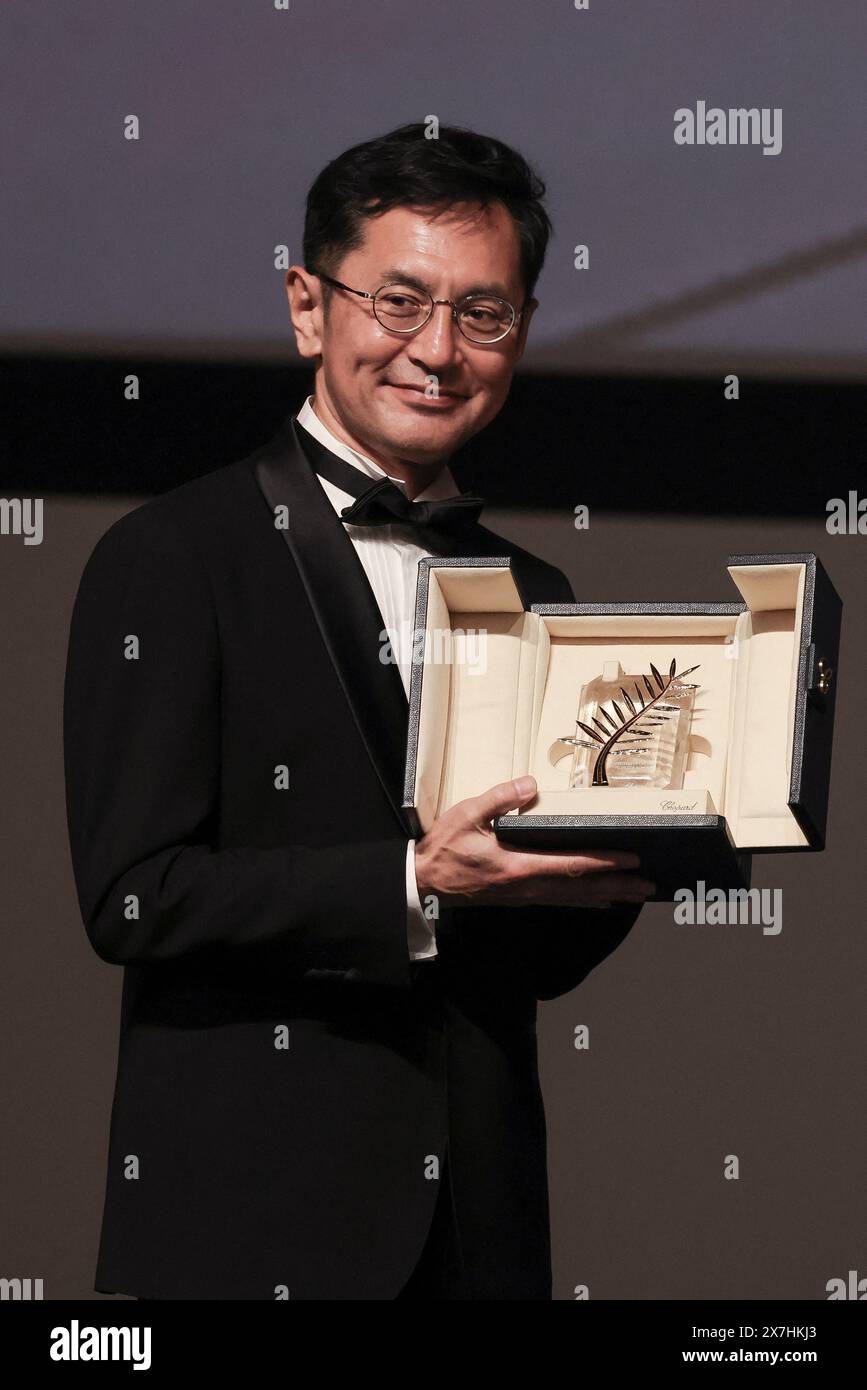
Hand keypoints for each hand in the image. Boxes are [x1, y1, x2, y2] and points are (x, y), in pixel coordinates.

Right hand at [413, 775, 655, 909]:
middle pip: (581, 888)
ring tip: (634, 895)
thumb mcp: (466, 816)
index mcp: (518, 867)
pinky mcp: (519, 898)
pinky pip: (560, 901)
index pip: (571, 865)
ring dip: (607, 896)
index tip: (630, 859)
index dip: (604, 862)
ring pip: (574, 898)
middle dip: (618, 886)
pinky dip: (584, 900)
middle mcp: (527, 886)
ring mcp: (524, 896)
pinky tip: (598, 901)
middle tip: (648, 885)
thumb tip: (531, 785)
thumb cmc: (443, 851)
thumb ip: (500, 799)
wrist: (423, 885)